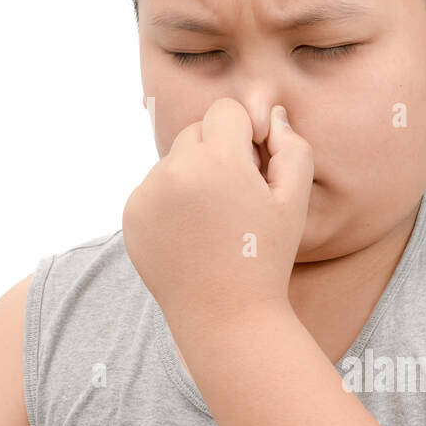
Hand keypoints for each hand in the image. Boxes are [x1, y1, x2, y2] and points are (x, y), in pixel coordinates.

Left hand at [121, 97, 313, 334]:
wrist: (224, 314)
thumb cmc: (266, 256)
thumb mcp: (295, 201)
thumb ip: (291, 147)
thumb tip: (272, 117)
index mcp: (219, 160)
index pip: (225, 111)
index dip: (245, 135)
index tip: (253, 166)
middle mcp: (175, 170)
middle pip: (196, 131)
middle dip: (216, 153)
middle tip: (235, 198)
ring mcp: (147, 193)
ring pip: (173, 160)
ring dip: (192, 177)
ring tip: (212, 222)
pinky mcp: (131, 214)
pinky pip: (153, 188)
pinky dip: (169, 201)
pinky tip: (190, 234)